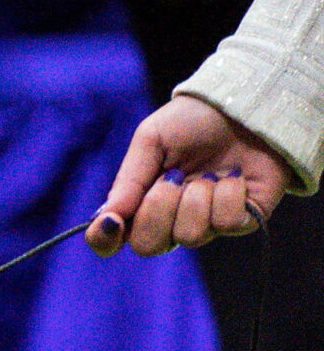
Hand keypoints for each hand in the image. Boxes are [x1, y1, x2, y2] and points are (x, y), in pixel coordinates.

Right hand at [87, 95, 292, 256]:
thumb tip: (108, 216)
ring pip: (190, 236)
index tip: (112, 221)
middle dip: (159, 210)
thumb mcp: (151, 139)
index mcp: (140, 202)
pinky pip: (227, 223)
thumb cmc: (194, 120)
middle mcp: (170, 220)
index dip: (104, 240)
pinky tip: (235, 177)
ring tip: (210, 172)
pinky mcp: (243, 220)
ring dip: (197, 197)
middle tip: (174, 177)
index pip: (110, 241)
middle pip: (148, 246)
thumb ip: (129, 179)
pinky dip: (229, 194)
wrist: (246, 104)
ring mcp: (206, 223)